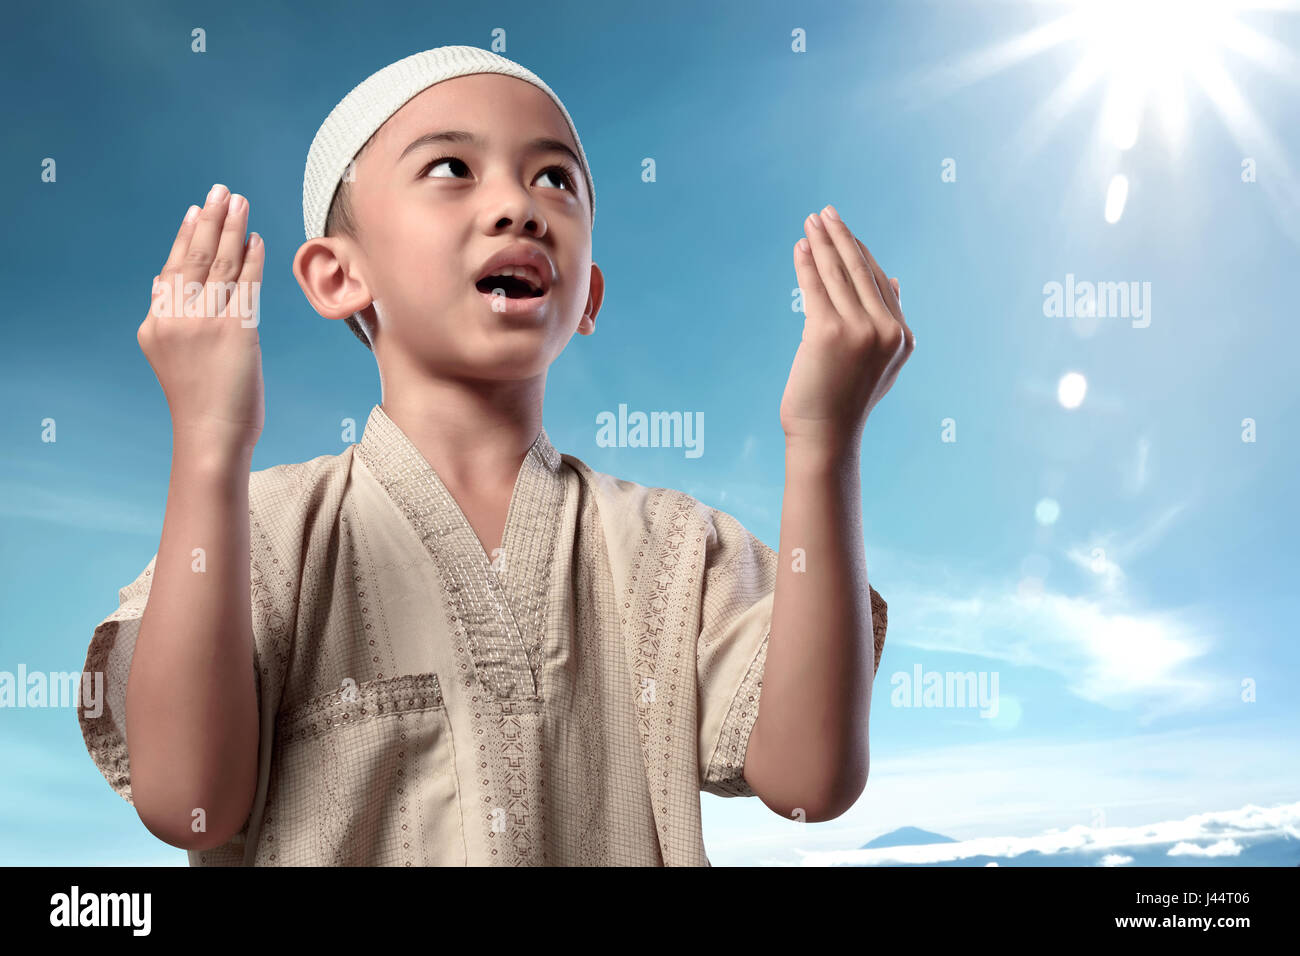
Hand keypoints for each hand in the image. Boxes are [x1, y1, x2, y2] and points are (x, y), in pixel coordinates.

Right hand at [138, 184, 265, 452]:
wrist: (211, 436)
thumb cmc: (200, 402)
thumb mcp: (174, 357)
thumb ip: (173, 321)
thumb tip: (165, 283)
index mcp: (156, 324)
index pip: (172, 270)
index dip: (185, 237)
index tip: (195, 210)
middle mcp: (175, 318)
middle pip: (194, 258)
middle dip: (209, 220)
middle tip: (220, 190)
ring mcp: (204, 323)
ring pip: (219, 264)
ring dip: (232, 229)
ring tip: (239, 202)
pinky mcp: (234, 331)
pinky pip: (245, 285)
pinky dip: (251, 259)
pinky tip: (256, 238)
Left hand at [780, 204, 913, 451]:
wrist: (826, 434)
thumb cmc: (846, 399)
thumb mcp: (880, 362)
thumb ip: (889, 322)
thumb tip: (896, 279)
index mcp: (903, 336)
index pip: (880, 281)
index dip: (860, 252)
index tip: (843, 231)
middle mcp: (886, 330)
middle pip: (860, 271)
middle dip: (841, 237)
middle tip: (825, 213)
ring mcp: (858, 331)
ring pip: (837, 274)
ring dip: (821, 243)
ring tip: (810, 222)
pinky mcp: (827, 333)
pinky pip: (815, 288)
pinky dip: (805, 264)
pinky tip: (799, 248)